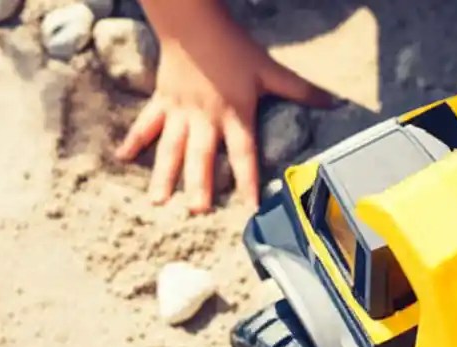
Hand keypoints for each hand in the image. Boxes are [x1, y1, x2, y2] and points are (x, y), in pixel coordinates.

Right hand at [114, 8, 332, 213]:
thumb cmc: (234, 48)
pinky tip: (121, 157)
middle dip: (198, 185)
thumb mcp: (270, 70)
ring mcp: (180, 112)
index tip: (251, 207)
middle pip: (202, 157)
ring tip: (158, 201)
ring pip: (171, 148)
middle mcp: (206, 119)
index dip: (248, 180)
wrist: (195, 24)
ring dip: (164, 174)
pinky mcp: (162, 102)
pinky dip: (133, 140)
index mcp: (234, 114)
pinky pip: (146, 124)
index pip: (244, 154)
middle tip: (196, 211)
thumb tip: (335, 102)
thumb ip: (301, 90)